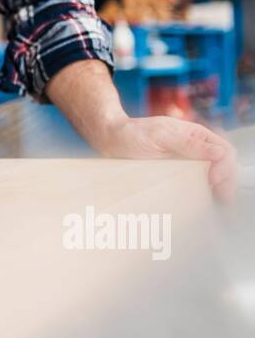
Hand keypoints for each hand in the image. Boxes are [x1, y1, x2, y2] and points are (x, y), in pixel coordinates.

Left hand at [95, 115, 237, 203]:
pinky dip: (203, 194)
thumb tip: (218, 153)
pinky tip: (202, 203)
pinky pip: (196, 184)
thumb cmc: (133, 133)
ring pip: (213, 177)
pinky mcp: (177, 174)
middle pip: (223, 166)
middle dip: (226, 182)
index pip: (224, 151)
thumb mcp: (160, 136)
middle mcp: (196, 149)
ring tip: (216, 204)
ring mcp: (187, 162)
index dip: (225, 167)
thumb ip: (188, 143)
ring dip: (218, 190)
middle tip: (221, 199)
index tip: (214, 180)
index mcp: (196, 135)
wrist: (111, 139)